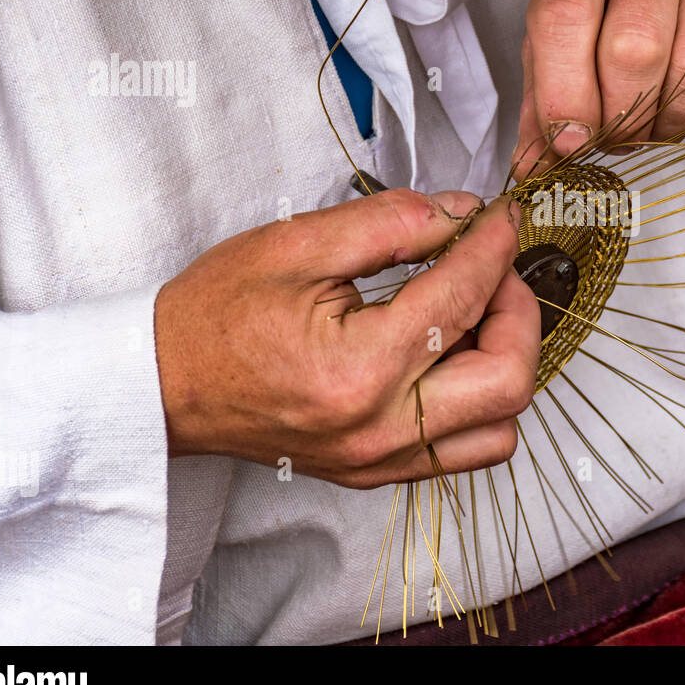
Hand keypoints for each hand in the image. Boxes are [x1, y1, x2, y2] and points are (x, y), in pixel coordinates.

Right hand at [153, 190, 539, 488]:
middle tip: (496, 268)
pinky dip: (479, 399)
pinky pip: (466, 448)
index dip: (495, 244)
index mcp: (359, 369)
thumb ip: (391, 221)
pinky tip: (449, 355)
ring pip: (500, 425)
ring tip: (475, 314)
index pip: (464, 296)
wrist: (164, 384)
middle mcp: (380, 428)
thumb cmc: (215, 317)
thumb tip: (461, 212)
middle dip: (519, 310)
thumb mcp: (298, 245)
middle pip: (509, 379)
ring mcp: (381, 461)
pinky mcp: (378, 472)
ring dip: (507, 361)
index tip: (501, 216)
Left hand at [517, 0, 684, 173]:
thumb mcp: (569, 32)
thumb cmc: (624, 2)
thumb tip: (532, 170)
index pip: (563, 15)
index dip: (563, 93)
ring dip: (669, 124)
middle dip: (621, 120)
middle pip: (634, 53)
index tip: (568, 141)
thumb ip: (544, 98)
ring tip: (657, 119)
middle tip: (618, 135)